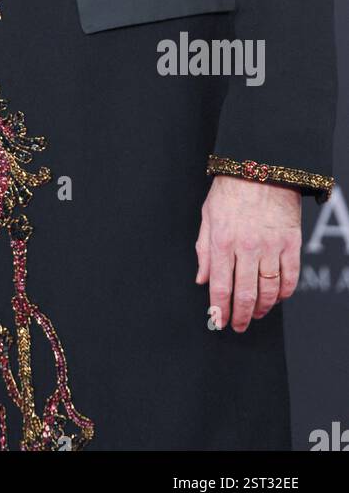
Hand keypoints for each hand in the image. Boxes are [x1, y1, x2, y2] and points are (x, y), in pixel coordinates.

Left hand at [195, 175, 301, 331]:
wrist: (261, 166)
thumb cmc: (230, 189)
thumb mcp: (208, 216)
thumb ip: (204, 250)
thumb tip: (202, 279)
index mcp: (223, 241)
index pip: (220, 286)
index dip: (220, 309)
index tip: (219, 321)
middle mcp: (247, 247)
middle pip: (245, 294)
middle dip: (240, 316)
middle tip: (238, 326)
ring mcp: (271, 246)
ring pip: (269, 290)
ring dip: (263, 309)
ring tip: (256, 315)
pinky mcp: (291, 243)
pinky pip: (289, 277)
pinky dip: (284, 293)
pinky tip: (277, 297)